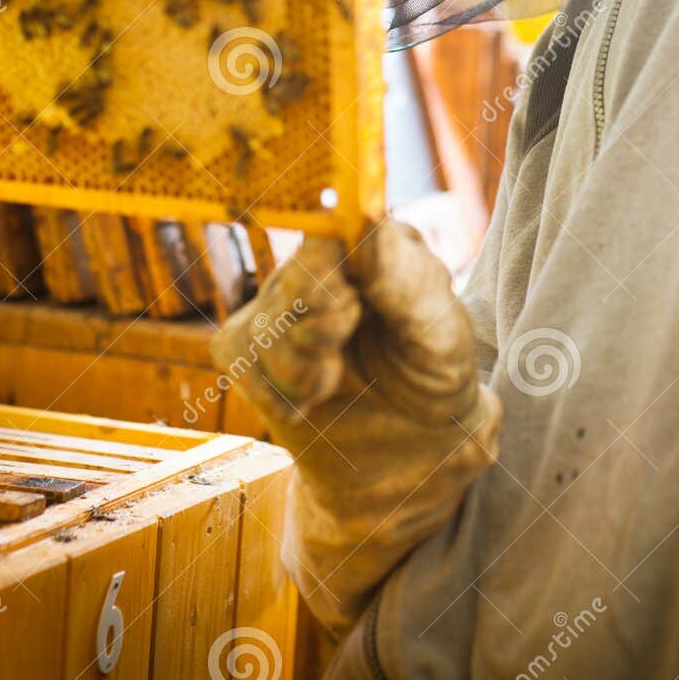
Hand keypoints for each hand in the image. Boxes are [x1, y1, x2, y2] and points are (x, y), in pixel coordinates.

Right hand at [210, 219, 500, 636]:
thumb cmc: (435, 383)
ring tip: (335, 384)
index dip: (326, 276)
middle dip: (317, 335)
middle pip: (289, 282)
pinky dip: (276, 395)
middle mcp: (322, 260)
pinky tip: (309, 400)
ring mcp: (280, 297)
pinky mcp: (249, 340)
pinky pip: (237, 358)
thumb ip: (409, 283)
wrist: (408, 456)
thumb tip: (369, 224)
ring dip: (300, 374)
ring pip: (261, 327)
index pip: (328, 228)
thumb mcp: (441, 339)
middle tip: (345, 364)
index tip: (351, 311)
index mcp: (375, 244)